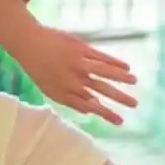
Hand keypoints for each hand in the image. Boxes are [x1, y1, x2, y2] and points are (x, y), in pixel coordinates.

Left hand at [7, 24, 137, 125]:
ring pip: (105, 72)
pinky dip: (115, 62)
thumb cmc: (40, 69)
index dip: (106, 114)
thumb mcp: (51, 90)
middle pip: (102, 91)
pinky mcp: (81, 48)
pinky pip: (102, 57)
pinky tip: (126, 67)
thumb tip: (92, 108)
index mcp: (66, 92)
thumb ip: (72, 100)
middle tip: (135, 105)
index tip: (120, 121)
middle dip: (119, 99)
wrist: (29, 43)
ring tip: (134, 82)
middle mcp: (74, 79)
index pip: (91, 106)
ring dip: (121, 78)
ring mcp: (79, 63)